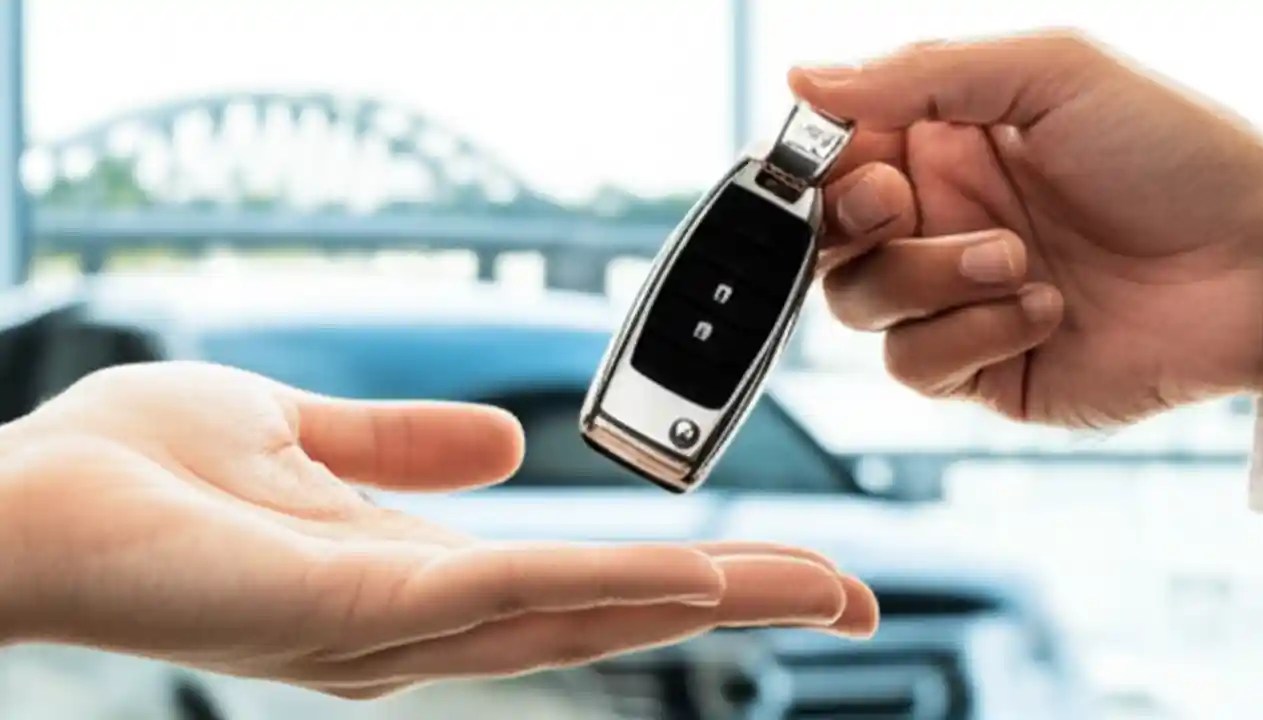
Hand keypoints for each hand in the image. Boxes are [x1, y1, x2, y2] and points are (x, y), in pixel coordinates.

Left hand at [0, 362, 876, 698]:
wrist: (19, 500)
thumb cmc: (138, 473)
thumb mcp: (301, 434)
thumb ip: (402, 444)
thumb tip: (504, 441)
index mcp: (412, 581)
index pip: (573, 586)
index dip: (676, 580)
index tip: (765, 564)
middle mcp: (418, 626)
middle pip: (605, 619)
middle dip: (733, 608)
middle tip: (848, 601)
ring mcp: (391, 629)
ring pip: (577, 616)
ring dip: (699, 601)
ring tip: (808, 588)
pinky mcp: (353, 609)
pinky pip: (499, 594)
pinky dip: (605, 586)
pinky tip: (691, 571)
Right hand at [790, 30, 1262, 426]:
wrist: (1262, 269)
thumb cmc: (1175, 157)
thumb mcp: (1053, 73)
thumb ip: (922, 73)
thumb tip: (804, 80)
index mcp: (943, 145)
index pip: (834, 158)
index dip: (817, 165)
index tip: (854, 160)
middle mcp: (938, 221)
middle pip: (826, 239)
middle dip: (851, 223)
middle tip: (902, 204)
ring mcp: (953, 299)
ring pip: (857, 305)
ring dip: (929, 280)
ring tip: (1018, 261)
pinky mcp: (978, 369)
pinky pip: (913, 365)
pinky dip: (970, 335)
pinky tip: (1045, 310)